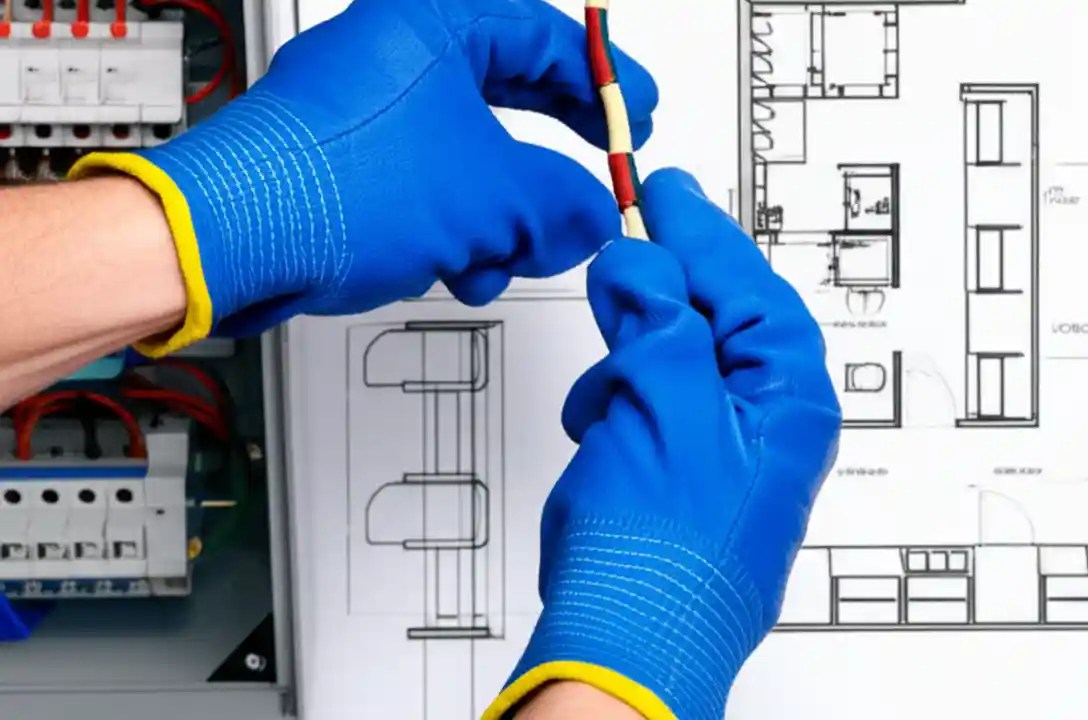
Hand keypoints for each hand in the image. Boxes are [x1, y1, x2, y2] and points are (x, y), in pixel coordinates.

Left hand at [69, 0, 656, 355]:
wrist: (232, 242)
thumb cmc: (333, 189)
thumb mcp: (493, 198)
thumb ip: (567, 204)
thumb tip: (592, 215)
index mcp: (434, 20)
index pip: (549, 35)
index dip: (607, 83)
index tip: (636, 115)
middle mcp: (396, 50)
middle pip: (510, 91)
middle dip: (554, 154)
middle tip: (597, 163)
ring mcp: (366, 107)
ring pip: (469, 150)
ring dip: (502, 212)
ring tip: (513, 249)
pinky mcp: (345, 159)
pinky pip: (426, 183)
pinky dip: (455, 226)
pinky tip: (457, 268)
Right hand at [484, 169, 841, 719]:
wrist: (625, 653)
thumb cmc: (664, 557)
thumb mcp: (665, 405)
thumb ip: (660, 319)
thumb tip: (643, 263)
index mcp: (790, 404)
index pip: (753, 288)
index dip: (702, 235)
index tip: (665, 192)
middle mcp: (767, 431)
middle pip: (714, 323)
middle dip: (659, 304)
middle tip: (622, 262)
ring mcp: (722, 461)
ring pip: (671, 365)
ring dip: (627, 368)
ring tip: (608, 402)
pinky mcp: (677, 485)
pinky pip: (648, 413)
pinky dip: (616, 410)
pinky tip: (601, 438)